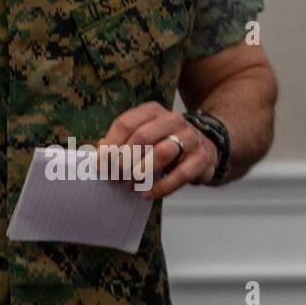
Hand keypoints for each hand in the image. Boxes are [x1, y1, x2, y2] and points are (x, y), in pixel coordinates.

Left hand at [97, 101, 218, 200]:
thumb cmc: (166, 143)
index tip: (101, 165)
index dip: (110, 145)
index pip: (125, 123)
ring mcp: (189, 137)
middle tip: (115, 177)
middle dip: (124, 160)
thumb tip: (99, 153)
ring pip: (161, 153)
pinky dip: (161, 187)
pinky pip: (180, 174)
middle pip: (141, 137)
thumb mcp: (144, 136)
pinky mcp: (202, 158)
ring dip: (141, 172)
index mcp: (152, 111)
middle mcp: (172, 120)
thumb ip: (122, 142)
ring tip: (129, 185)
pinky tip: (148, 193)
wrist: (206, 147)